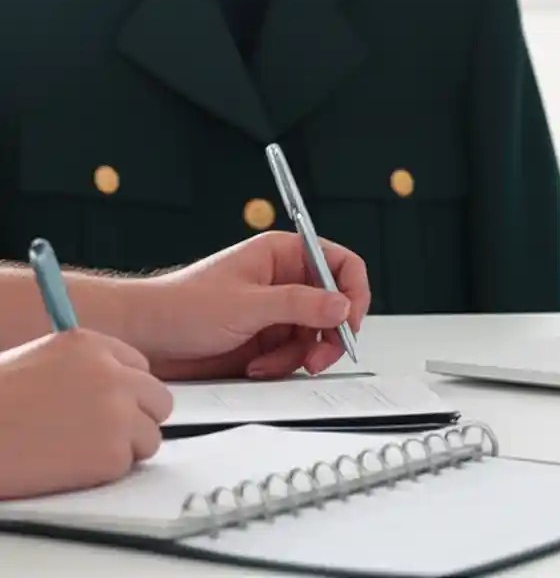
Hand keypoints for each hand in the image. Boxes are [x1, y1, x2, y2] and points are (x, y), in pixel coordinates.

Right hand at [0, 330, 172, 499]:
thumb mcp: (38, 361)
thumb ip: (81, 369)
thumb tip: (113, 389)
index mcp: (91, 346)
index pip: (140, 368)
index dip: (125, 391)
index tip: (109, 406)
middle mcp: (113, 375)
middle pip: (158, 400)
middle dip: (137, 419)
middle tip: (104, 435)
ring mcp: (117, 414)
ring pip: (150, 436)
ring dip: (123, 448)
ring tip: (77, 451)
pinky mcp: (112, 453)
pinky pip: (127, 465)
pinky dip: (103, 471)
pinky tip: (67, 465)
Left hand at [127, 231, 371, 381]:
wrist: (144, 338)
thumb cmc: (181, 307)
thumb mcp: (247, 305)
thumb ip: (300, 305)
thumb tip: (342, 306)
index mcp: (283, 255)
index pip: (340, 264)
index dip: (352, 292)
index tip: (349, 320)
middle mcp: (285, 281)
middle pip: (335, 306)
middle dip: (329, 335)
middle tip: (318, 358)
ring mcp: (277, 312)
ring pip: (317, 336)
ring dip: (298, 357)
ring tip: (268, 364)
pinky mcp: (268, 340)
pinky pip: (296, 355)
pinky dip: (282, 366)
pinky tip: (256, 366)